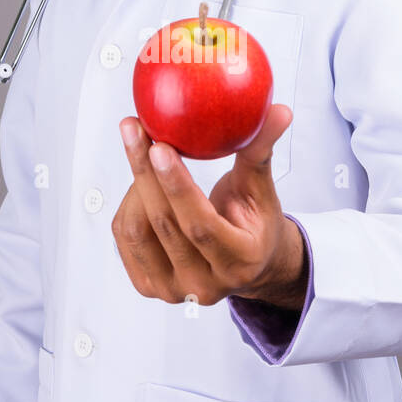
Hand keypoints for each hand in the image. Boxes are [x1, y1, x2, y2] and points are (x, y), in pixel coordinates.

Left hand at [112, 104, 306, 310]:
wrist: (244, 265)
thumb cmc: (254, 224)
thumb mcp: (261, 190)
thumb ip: (261, 151)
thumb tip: (277, 111)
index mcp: (239, 262)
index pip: (201, 226)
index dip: (177, 186)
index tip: (160, 147)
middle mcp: (204, 285)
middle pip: (163, 225)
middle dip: (144, 172)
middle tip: (135, 129)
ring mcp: (173, 290)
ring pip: (137, 230)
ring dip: (135, 185)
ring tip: (142, 151)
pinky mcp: (148, 286)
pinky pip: (124, 238)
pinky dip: (127, 203)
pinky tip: (140, 181)